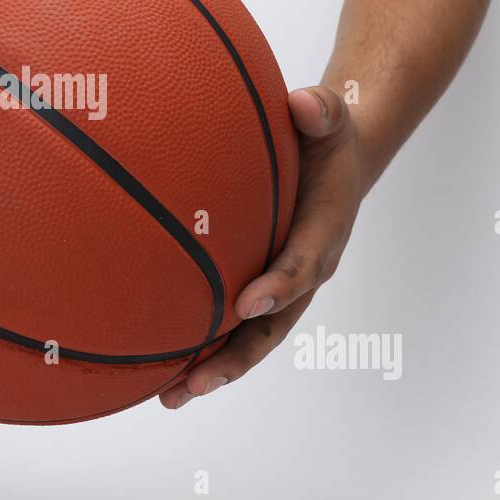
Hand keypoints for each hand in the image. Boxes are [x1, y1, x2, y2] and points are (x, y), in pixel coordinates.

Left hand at [159, 85, 364, 408]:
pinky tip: (163, 371)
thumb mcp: (330, 117)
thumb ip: (321, 110)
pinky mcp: (257, 286)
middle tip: (198, 381)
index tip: (246, 303)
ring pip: (249, 338)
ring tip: (171, 396)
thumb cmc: (325, 138)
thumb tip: (304, 103)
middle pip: (272, 325)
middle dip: (236, 357)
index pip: (303, 264)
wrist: (336, 160)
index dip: (278, 286)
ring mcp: (281, 286)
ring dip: (213, 369)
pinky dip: (203, 349)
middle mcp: (304, 270)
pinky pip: (232, 324)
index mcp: (323, 233)